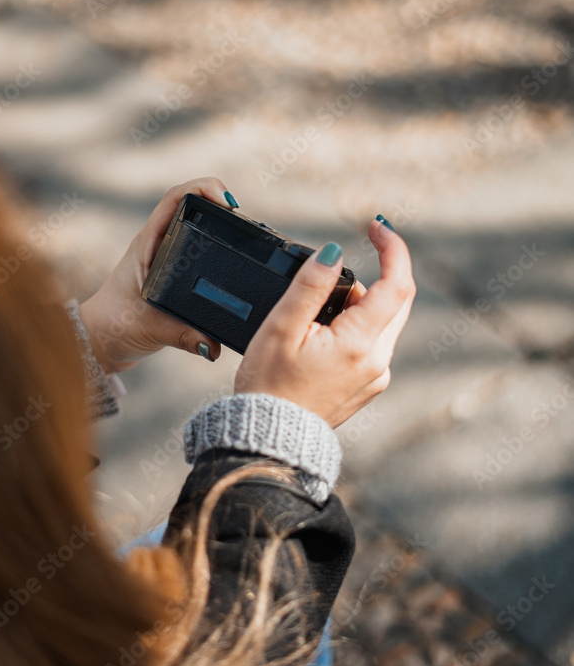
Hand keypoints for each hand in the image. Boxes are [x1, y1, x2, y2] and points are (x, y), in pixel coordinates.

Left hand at [78, 178, 236, 372]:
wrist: (100, 341)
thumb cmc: (114, 327)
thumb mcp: (152, 330)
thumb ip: (184, 337)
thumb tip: (214, 346)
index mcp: (147, 245)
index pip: (174, 199)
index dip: (202, 189)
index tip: (227, 201)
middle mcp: (156, 244)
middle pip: (189, 204)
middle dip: (217, 202)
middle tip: (242, 218)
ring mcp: (164, 255)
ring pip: (194, 224)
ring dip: (216, 220)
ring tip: (242, 230)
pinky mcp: (172, 271)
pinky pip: (196, 247)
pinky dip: (214, 244)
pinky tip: (231, 254)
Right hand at [234, 218, 415, 428]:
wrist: (269, 439)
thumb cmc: (269, 386)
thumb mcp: (282, 328)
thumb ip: (310, 286)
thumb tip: (335, 252)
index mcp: (360, 344)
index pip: (397, 284)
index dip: (392, 248)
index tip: (376, 226)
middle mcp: (378, 361)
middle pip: (395, 301)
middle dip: (372, 276)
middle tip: (332, 273)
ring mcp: (376, 376)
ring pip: (382, 322)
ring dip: (357, 305)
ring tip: (310, 320)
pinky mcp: (368, 385)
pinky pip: (371, 343)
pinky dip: (353, 327)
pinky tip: (318, 338)